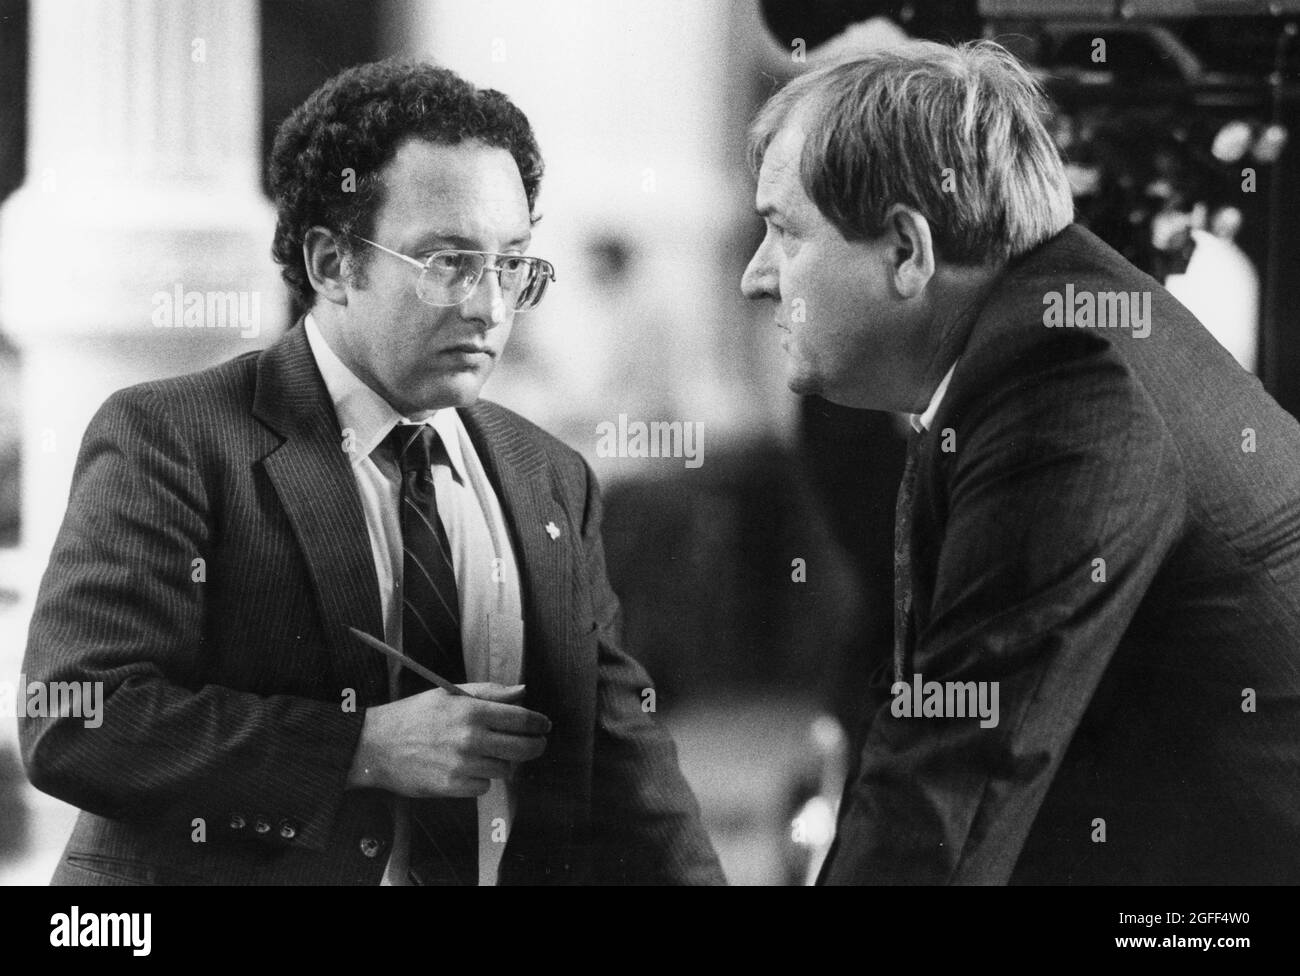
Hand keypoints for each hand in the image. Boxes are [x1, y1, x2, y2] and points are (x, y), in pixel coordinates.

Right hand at [347, 683, 549, 797]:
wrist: (374, 745)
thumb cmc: (412, 716)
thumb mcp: (448, 694)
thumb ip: (488, 692)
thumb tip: (522, 690)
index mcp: (470, 710)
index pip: (520, 718)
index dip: (538, 723)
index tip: (544, 725)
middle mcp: (469, 738)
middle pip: (522, 748)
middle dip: (535, 746)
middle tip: (537, 744)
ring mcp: (461, 764)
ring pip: (504, 769)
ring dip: (501, 762)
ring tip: (486, 754)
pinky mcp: (452, 787)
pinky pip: (484, 786)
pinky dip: (480, 779)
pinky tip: (466, 769)